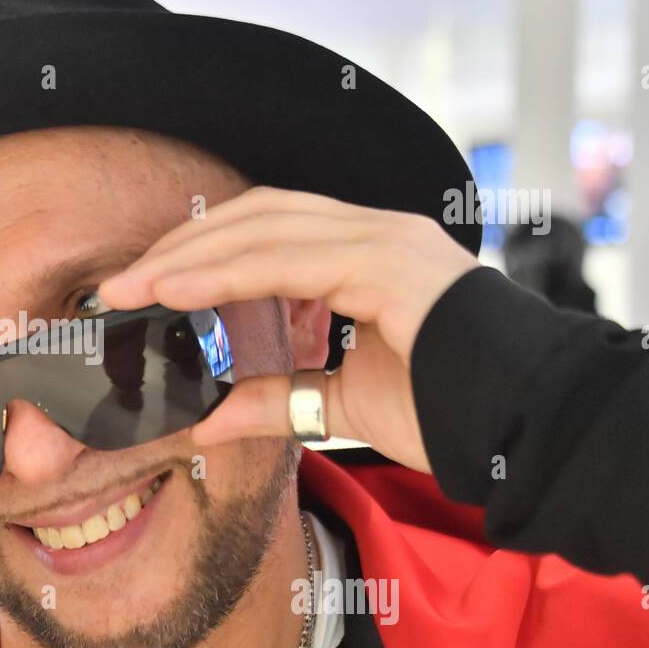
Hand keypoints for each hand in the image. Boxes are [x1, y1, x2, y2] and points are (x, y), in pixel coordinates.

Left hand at [97, 186, 477, 472]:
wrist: (531, 431)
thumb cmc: (452, 413)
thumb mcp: (339, 406)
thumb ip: (277, 401)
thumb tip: (208, 419)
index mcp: (366, 254)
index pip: (265, 231)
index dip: (200, 251)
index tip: (142, 287)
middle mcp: (376, 233)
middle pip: (255, 216)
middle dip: (180, 248)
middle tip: (117, 286)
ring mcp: (387, 240)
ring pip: (265, 227)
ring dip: (189, 256)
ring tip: (131, 287)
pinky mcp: (392, 264)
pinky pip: (290, 258)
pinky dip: (226, 271)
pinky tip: (179, 291)